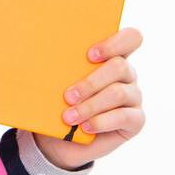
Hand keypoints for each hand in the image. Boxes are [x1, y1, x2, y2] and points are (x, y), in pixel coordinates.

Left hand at [33, 27, 145, 170]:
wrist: (60, 136)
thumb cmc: (58, 101)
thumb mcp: (56, 82)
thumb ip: (59, 68)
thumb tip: (38, 57)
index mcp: (112, 56)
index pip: (130, 38)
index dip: (115, 43)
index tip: (89, 55)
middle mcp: (127, 74)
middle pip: (120, 67)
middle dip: (90, 82)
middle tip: (67, 96)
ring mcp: (133, 96)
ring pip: (118, 93)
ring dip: (90, 105)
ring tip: (68, 116)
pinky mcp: (136, 120)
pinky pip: (124, 117)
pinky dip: (101, 122)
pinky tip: (85, 127)